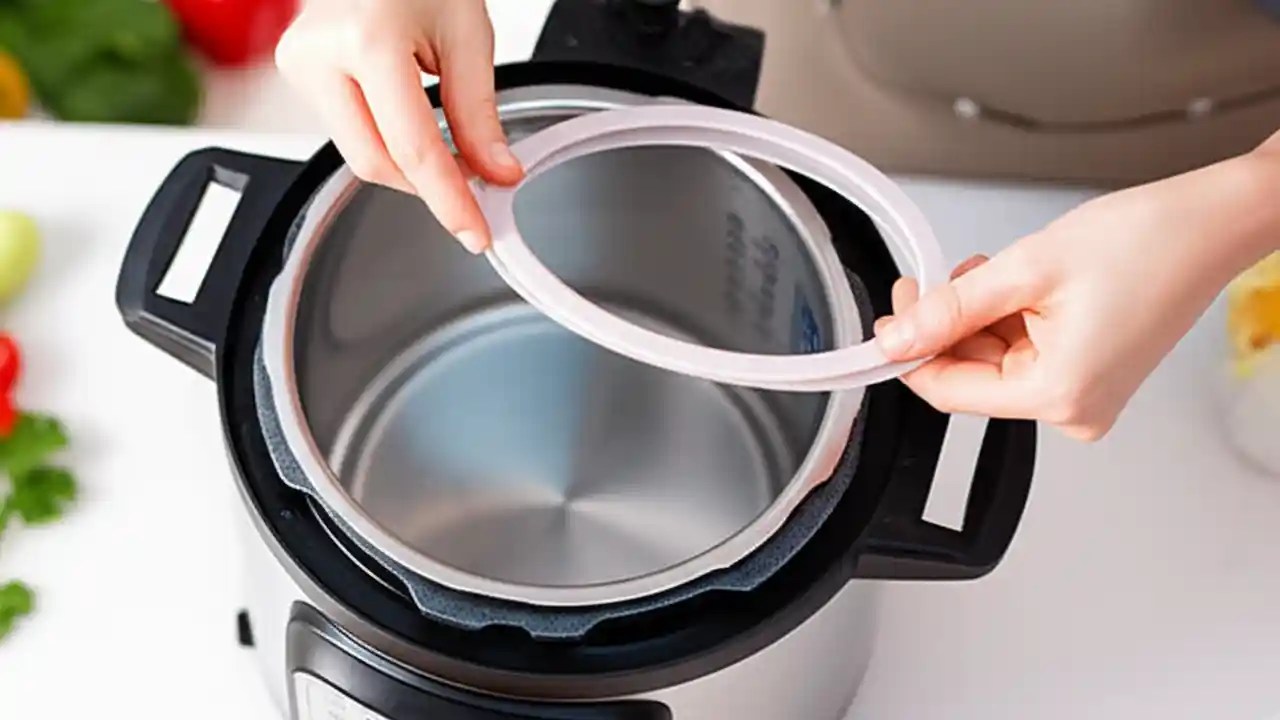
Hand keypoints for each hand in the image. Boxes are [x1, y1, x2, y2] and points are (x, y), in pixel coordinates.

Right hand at [275, 0, 522, 252]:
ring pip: (359, 153)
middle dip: (428, 183)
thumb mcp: (468, 36)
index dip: (449, 200)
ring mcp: (299, 64)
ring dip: (407, 163)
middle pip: (378, 163)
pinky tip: (408, 119)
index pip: (414, 150)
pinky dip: (386, 139)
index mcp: (367, 41)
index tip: (475, 230)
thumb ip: (480, 115)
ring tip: (444, 138)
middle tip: (473, 188)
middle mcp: (320, 55)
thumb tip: (497, 174)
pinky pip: (347, 130)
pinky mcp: (296, 71)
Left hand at [875, 143, 1279, 440]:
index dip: (908, 352)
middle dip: (946, 326)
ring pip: (995, 361)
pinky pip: (1025, 354)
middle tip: (928, 280)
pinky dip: (1008, 320)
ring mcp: (1085, 395)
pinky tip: (1011, 284)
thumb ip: (952, 309)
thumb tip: (899, 337)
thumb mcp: (1026, 269)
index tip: (888, 317)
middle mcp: (1075, 409)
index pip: (949, 391)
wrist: (1211, 222)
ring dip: (977, 317)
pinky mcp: (1091, 374)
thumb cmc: (1147, 242)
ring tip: (989, 271)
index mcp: (1059, 395)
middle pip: (972, 376)